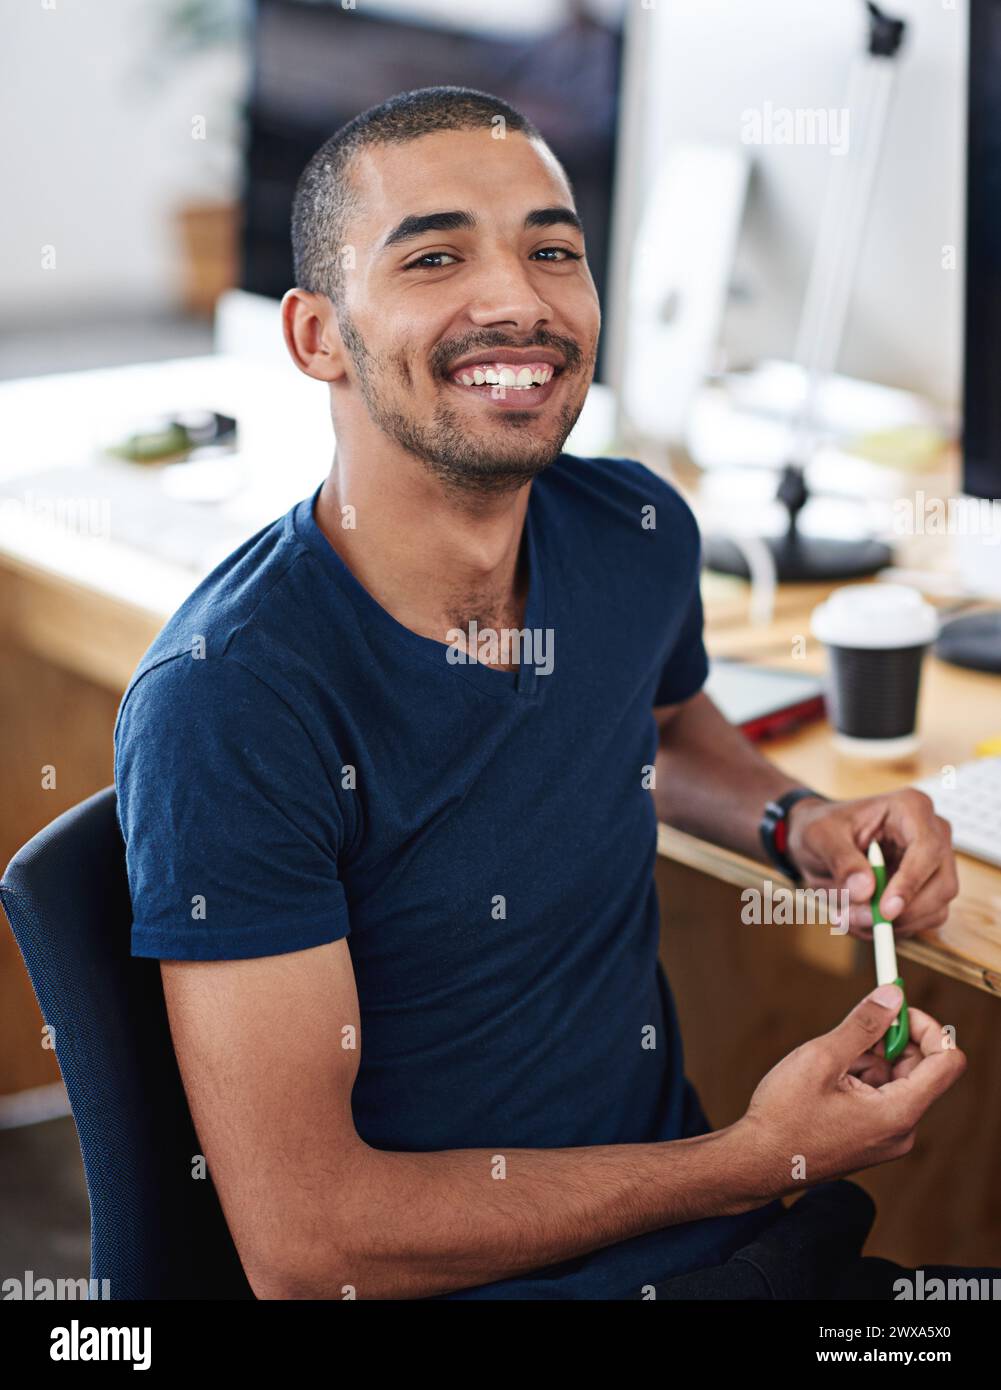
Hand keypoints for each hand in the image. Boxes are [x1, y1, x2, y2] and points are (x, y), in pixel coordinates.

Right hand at [737, 986, 966, 1196]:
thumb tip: (893, 996)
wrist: (756, 1163)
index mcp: (898, 1114)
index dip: (927, 1028)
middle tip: (851, 1031)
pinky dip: (859, 1079)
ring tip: (826, 1066)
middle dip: (888, 1042)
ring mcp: (887, 1137)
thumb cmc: (784, 1116)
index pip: (947, 1062)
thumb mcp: (822, 1058)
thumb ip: (863, 1025)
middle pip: (919, 1069)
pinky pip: (880, 1097)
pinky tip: (824, 1084)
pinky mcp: (871, 1139)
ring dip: (867, 1061)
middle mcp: (901, 1130)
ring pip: (894, 1080)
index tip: (896, 1010)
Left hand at [783, 788, 958, 939]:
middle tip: (854, 919)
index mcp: (911, 808)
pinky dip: (891, 928)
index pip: (927, 850)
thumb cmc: (822, 828)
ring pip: (935, 909)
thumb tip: (865, 891)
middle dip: (901, 913)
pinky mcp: (929, 890)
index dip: (910, 884)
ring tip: (848, 917)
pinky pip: (921, 921)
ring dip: (893, 925)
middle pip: (942, 886)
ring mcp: (935, 864)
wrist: (820, 840)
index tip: (885, 911)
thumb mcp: (820, 836)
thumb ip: (842, 861)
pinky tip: (860, 918)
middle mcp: (933, 834)